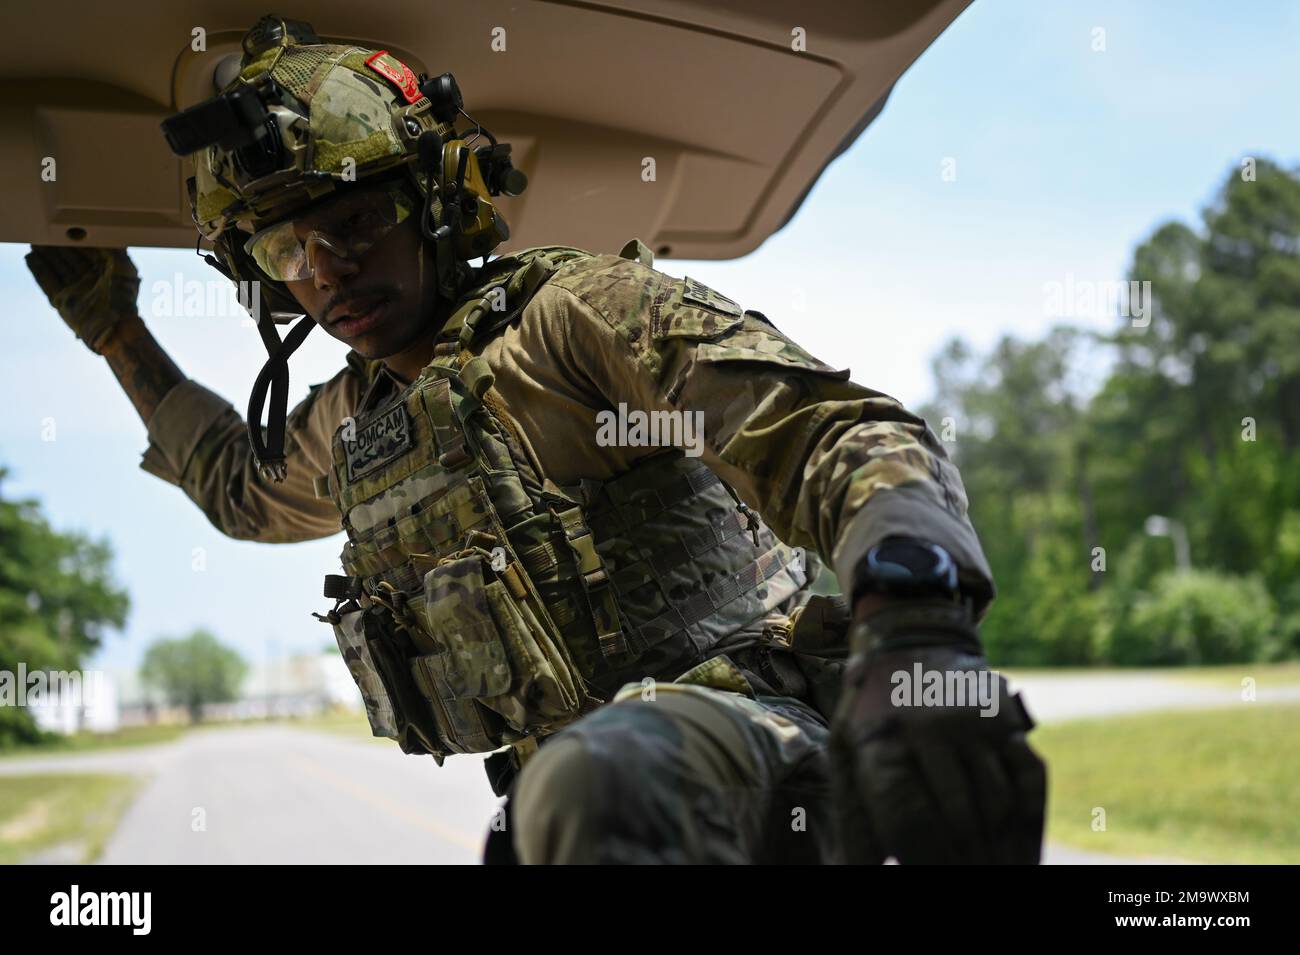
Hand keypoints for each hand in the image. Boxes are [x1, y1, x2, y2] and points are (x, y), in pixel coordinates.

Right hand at [25, 246, 140, 353]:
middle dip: (57, 249)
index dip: (74, 244)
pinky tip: (31, 259)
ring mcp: (76, 292)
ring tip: (34, 245)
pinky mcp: (63, 302)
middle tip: (44, 237)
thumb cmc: (122, 296)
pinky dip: (39, 271)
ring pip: (57, 270)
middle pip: (69, 261)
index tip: (63, 233)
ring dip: (45, 257)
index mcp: (105, 274)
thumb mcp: (124, 267)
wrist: (114, 325)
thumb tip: (107, 236)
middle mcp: (90, 283)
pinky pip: (48, 282)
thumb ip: (115, 250)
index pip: (86, 255)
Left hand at [829, 598, 1045, 863]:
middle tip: (970, 875)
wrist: (909, 640)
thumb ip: (856, 810)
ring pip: (996, 804)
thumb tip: (860, 870)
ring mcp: (969, 720)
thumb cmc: (872, 712)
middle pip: (956, 818)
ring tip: (995, 867)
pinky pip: (1028, 780)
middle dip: (964, 859)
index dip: (924, 857)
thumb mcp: (847, 750)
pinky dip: (1031, 823)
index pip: (907, 818)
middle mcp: (926, 727)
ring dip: (1000, 849)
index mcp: (877, 739)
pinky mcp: (1004, 716)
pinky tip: (1024, 851)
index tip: (935, 873)